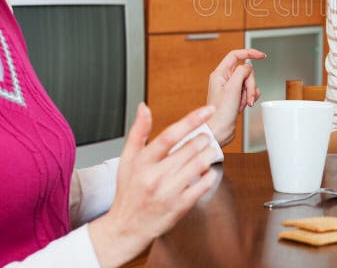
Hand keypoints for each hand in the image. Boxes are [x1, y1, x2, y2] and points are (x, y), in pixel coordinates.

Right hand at [88, 104, 220, 266]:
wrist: (126, 228)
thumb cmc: (128, 192)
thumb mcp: (127, 160)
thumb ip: (138, 132)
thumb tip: (144, 107)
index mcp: (142, 162)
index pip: (170, 135)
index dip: (192, 120)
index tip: (208, 110)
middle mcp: (155, 176)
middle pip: (190, 148)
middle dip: (203, 138)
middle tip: (205, 137)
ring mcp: (168, 192)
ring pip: (200, 164)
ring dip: (209, 153)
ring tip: (207, 151)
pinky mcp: (180, 206)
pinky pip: (204, 184)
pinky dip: (210, 174)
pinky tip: (207, 170)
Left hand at [206, 48, 265, 145]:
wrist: (219, 131)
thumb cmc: (220, 113)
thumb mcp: (232, 88)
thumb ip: (242, 72)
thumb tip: (248, 66)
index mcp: (220, 74)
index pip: (236, 55)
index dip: (249, 53)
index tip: (261, 55)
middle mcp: (224, 80)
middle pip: (245, 71)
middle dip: (250, 83)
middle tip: (247, 95)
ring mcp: (230, 89)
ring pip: (248, 82)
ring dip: (250, 93)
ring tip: (244, 103)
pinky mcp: (236, 97)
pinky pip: (249, 92)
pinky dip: (249, 98)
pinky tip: (244, 106)